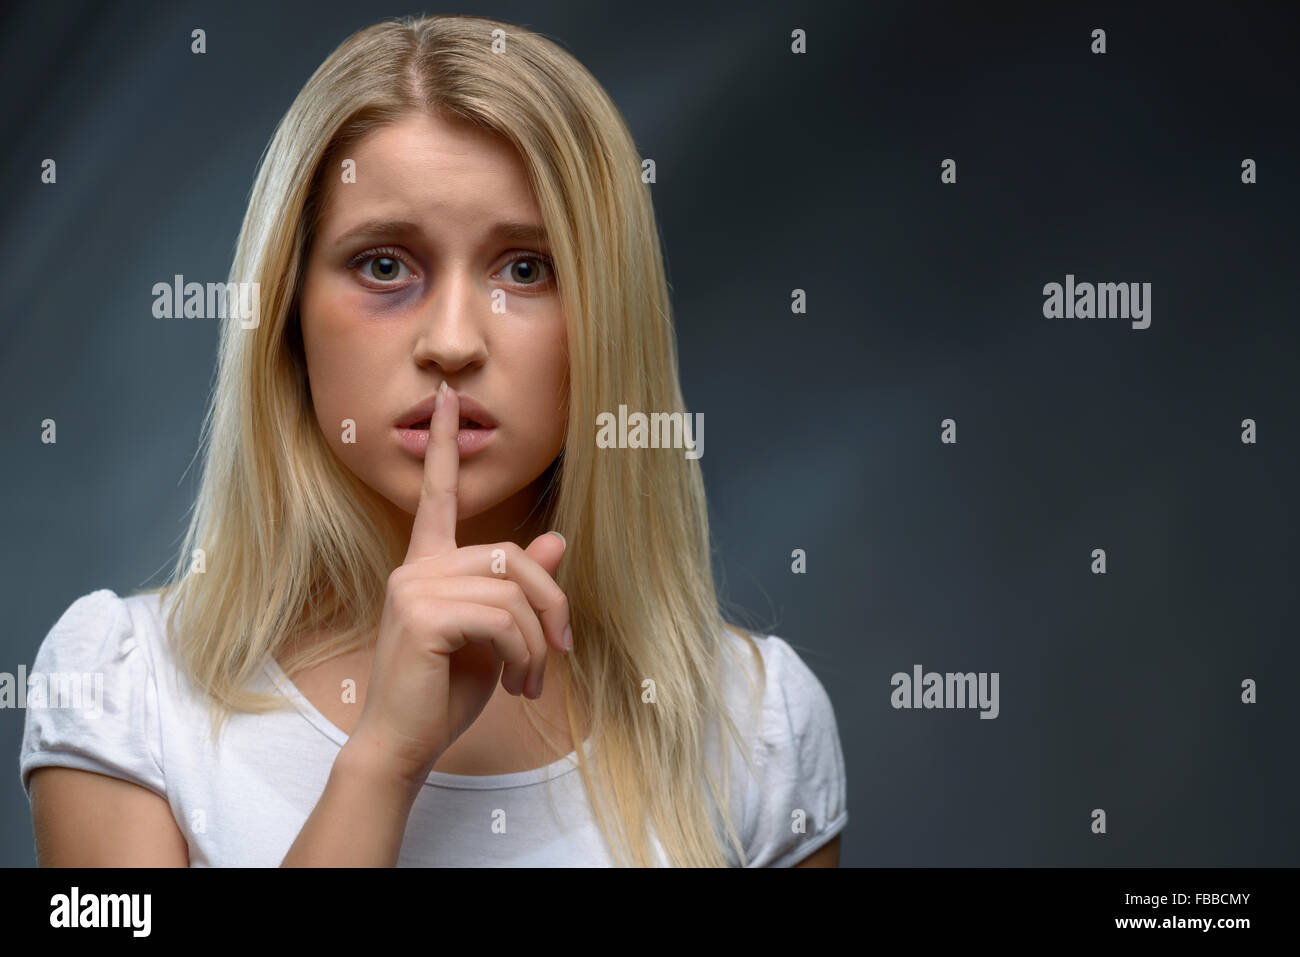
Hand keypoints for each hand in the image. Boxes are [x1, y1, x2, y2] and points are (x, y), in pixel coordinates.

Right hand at [346, 382, 570, 787]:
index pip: (438, 495)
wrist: (402, 744)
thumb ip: (520, 590)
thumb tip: (557, 541)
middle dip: (552, 604)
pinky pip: (502, 618)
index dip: (445, 446)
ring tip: (531, 680)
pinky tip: (516, 683)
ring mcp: (415, 586)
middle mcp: (416, 567)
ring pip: (513, 590)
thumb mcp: (496, 638)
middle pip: (514, 555)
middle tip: (559, 652)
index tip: (448, 399)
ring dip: (537, 641)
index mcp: (427, 566)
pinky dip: (524, 654)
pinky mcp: (423, 613)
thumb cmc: (443, 694)